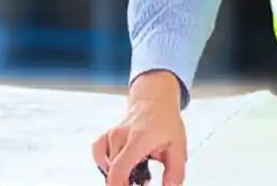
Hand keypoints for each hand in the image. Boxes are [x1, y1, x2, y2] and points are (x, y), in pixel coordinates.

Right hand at [92, 70, 187, 185]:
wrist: (155, 100)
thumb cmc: (165, 121)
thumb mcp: (178, 147)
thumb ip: (175, 172)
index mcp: (139, 138)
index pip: (120, 167)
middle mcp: (121, 135)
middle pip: (113, 169)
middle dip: (126, 182)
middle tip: (143, 182)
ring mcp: (111, 134)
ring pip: (105, 163)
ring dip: (117, 174)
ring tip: (133, 176)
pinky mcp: (106, 135)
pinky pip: (98, 153)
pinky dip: (105, 164)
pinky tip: (119, 167)